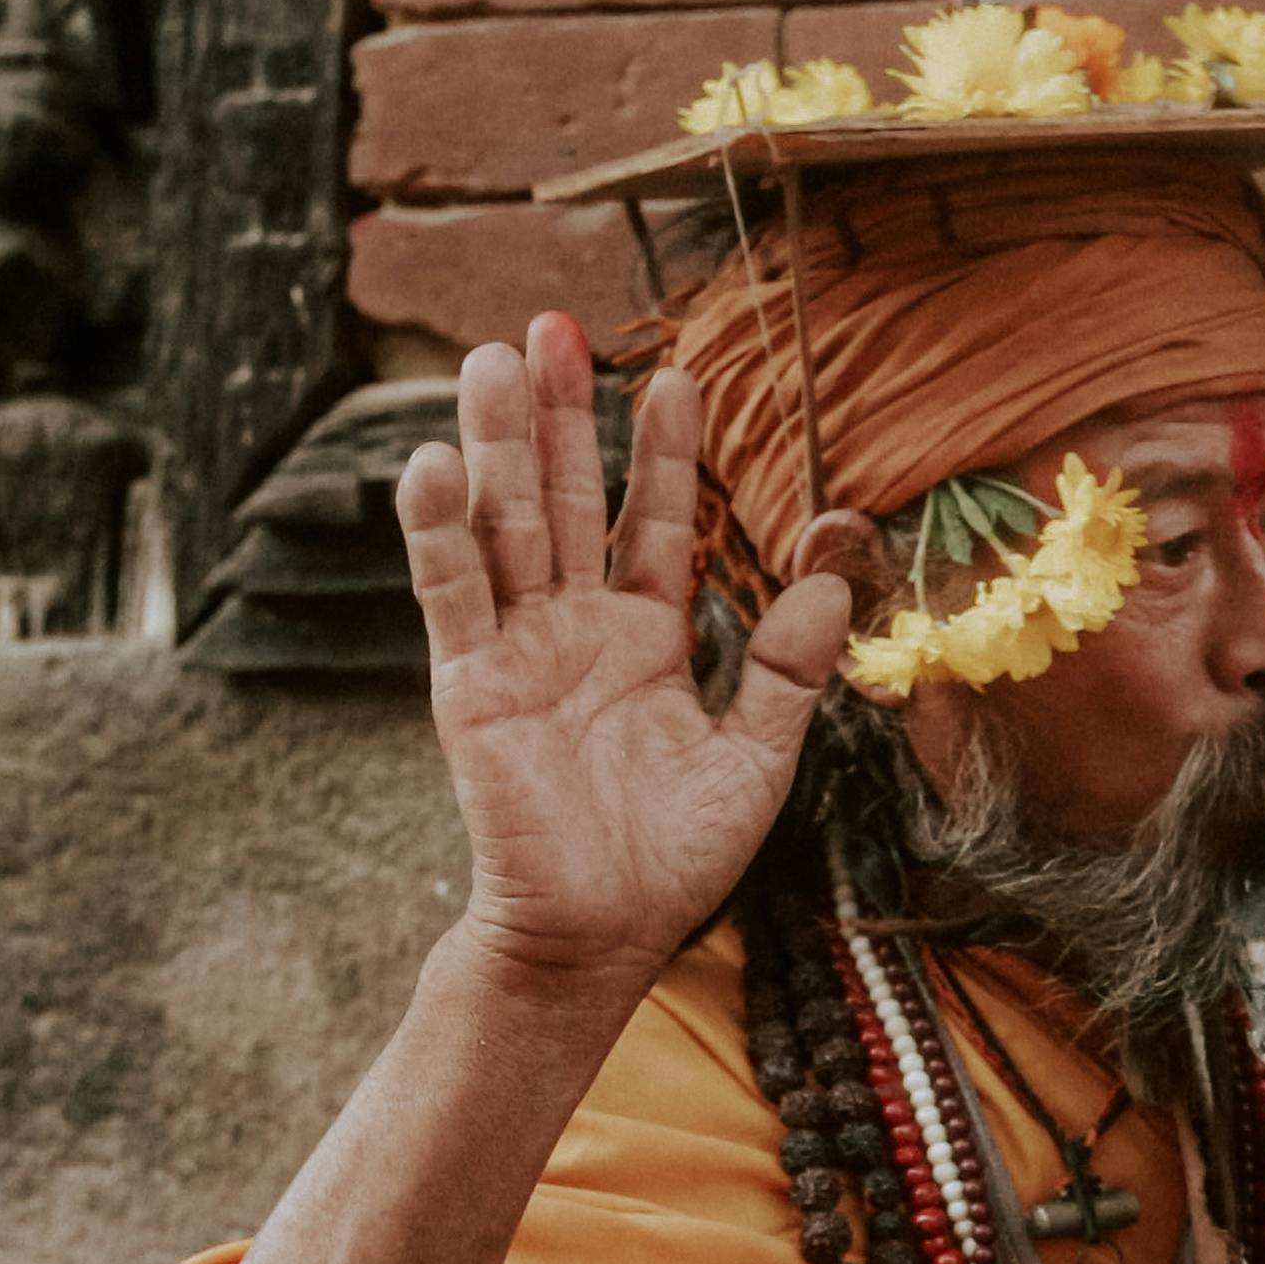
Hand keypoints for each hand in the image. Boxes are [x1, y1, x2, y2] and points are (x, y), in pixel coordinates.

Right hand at [403, 311, 854, 999]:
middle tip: (555, 327)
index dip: (658, 452)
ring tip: (494, 360)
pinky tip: (432, 464)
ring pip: (502, 526)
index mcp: (643, 639)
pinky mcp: (467, 685)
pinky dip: (438, 531)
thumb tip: (832, 584)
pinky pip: (449, 595)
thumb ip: (783, 670)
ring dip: (494, 445)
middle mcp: (574, 630)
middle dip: (560, 416)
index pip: (649, 522)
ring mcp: (515, 650)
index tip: (673, 376)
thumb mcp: (754, 759)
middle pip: (563, 500)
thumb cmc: (672, 860)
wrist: (600, 937)